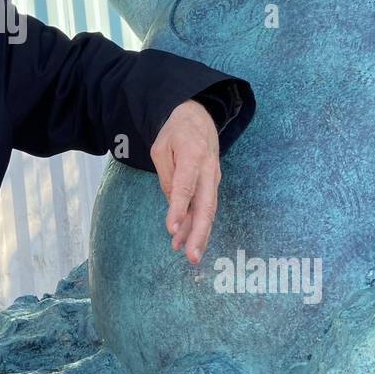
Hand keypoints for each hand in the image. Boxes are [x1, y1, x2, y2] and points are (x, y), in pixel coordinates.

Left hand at [150, 98, 221, 264]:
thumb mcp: (160, 148)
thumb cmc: (176, 132)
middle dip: (198, 233)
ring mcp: (214, 178)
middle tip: (191, 256)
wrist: (199, 118)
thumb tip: (174, 206)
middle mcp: (209, 170)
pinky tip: (187, 241)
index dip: (179, 209)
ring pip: (209, 210)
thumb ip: (166, 177)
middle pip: (205, 205)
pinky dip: (198, 225)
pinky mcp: (213, 185)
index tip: (171, 229)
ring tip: (189, 255)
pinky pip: (206, 207)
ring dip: (199, 234)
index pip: (185, 187)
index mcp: (193, 155)